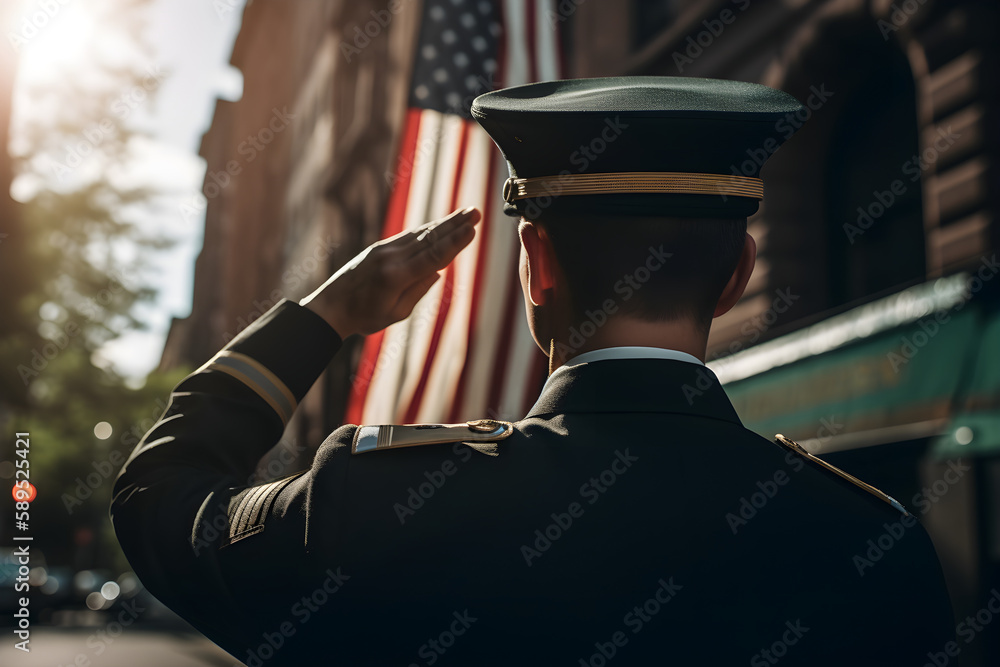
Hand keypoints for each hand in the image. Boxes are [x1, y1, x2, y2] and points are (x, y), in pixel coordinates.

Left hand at [301, 207, 481, 337]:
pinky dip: (428, 229)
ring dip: (445, 223)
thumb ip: (418, 291)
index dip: (454, 242)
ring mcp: (384, 250)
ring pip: (420, 234)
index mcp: (396, 277)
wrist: (331, 307)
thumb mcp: (395, 313)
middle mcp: (391, 258)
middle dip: (455, 225)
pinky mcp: (380, 248)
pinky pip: (409, 236)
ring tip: (465, 213)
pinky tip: (441, 224)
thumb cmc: (364, 317)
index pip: (432, 257)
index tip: (472, 229)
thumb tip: (437, 271)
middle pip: (429, 239)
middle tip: (476, 212)